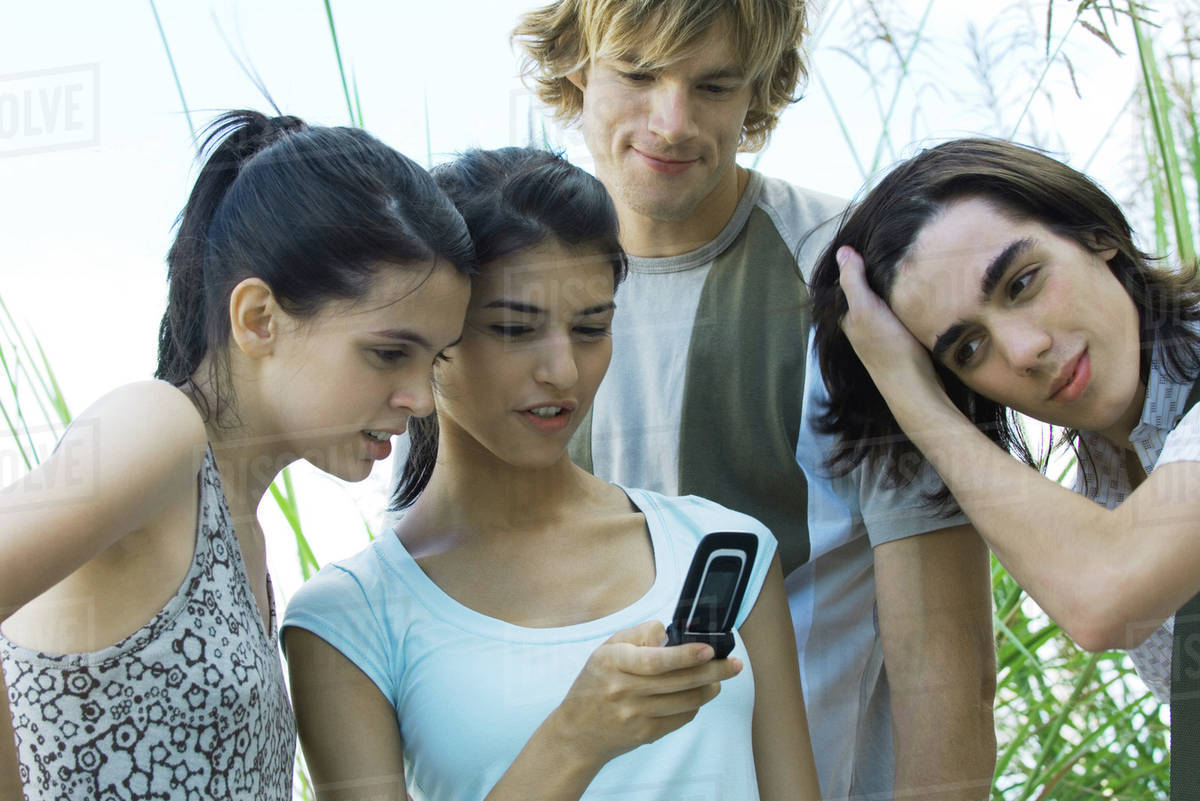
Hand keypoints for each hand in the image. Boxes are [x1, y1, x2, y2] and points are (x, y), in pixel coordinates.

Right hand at [548, 620, 741, 766]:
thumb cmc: (595, 682)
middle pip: (677, 682)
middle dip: (712, 671)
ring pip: (684, 702)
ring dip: (708, 689)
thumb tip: (670, 633)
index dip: (684, 655)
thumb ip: (639, 635)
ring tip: (719, 678)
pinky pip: (680, 718)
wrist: (577, 732)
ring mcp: (635, 716)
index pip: (654, 661)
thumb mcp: (607, 649)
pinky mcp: (645, 734)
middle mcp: (624, 691)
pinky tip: (699, 695)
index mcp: (613, 663)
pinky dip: (694, 706)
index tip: (708, 650)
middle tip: (734, 664)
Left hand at [836, 246, 940, 396]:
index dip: (857, 261)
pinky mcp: (898, 337)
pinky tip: (914, 289)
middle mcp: (860, 323)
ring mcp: (879, 331)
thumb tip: (843, 251)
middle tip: (893, 246)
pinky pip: (896, 309)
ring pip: (881, 299)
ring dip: (890, 284)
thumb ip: (852, 282)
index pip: (847, 280)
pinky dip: (901, 297)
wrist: (915, 387)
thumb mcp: (866, 309)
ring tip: (905, 262)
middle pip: (865, 289)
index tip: (873, 239)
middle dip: (875, 270)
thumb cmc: (889, 349)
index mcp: (848, 315)